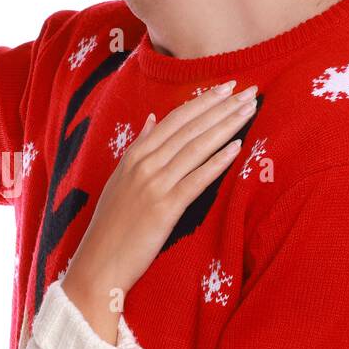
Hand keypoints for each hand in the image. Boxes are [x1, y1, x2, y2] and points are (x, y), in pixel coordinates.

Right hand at [61, 82, 255, 335]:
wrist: (99, 263)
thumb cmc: (111, 225)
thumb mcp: (118, 180)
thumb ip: (137, 148)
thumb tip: (150, 120)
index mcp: (134, 155)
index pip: (175, 119)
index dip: (203, 101)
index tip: (226, 86)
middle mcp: (144, 164)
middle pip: (190, 128)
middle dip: (222, 106)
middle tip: (249, 90)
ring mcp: (154, 185)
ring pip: (196, 147)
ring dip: (226, 126)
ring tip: (249, 111)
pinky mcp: (165, 208)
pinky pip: (196, 179)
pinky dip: (218, 161)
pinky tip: (237, 147)